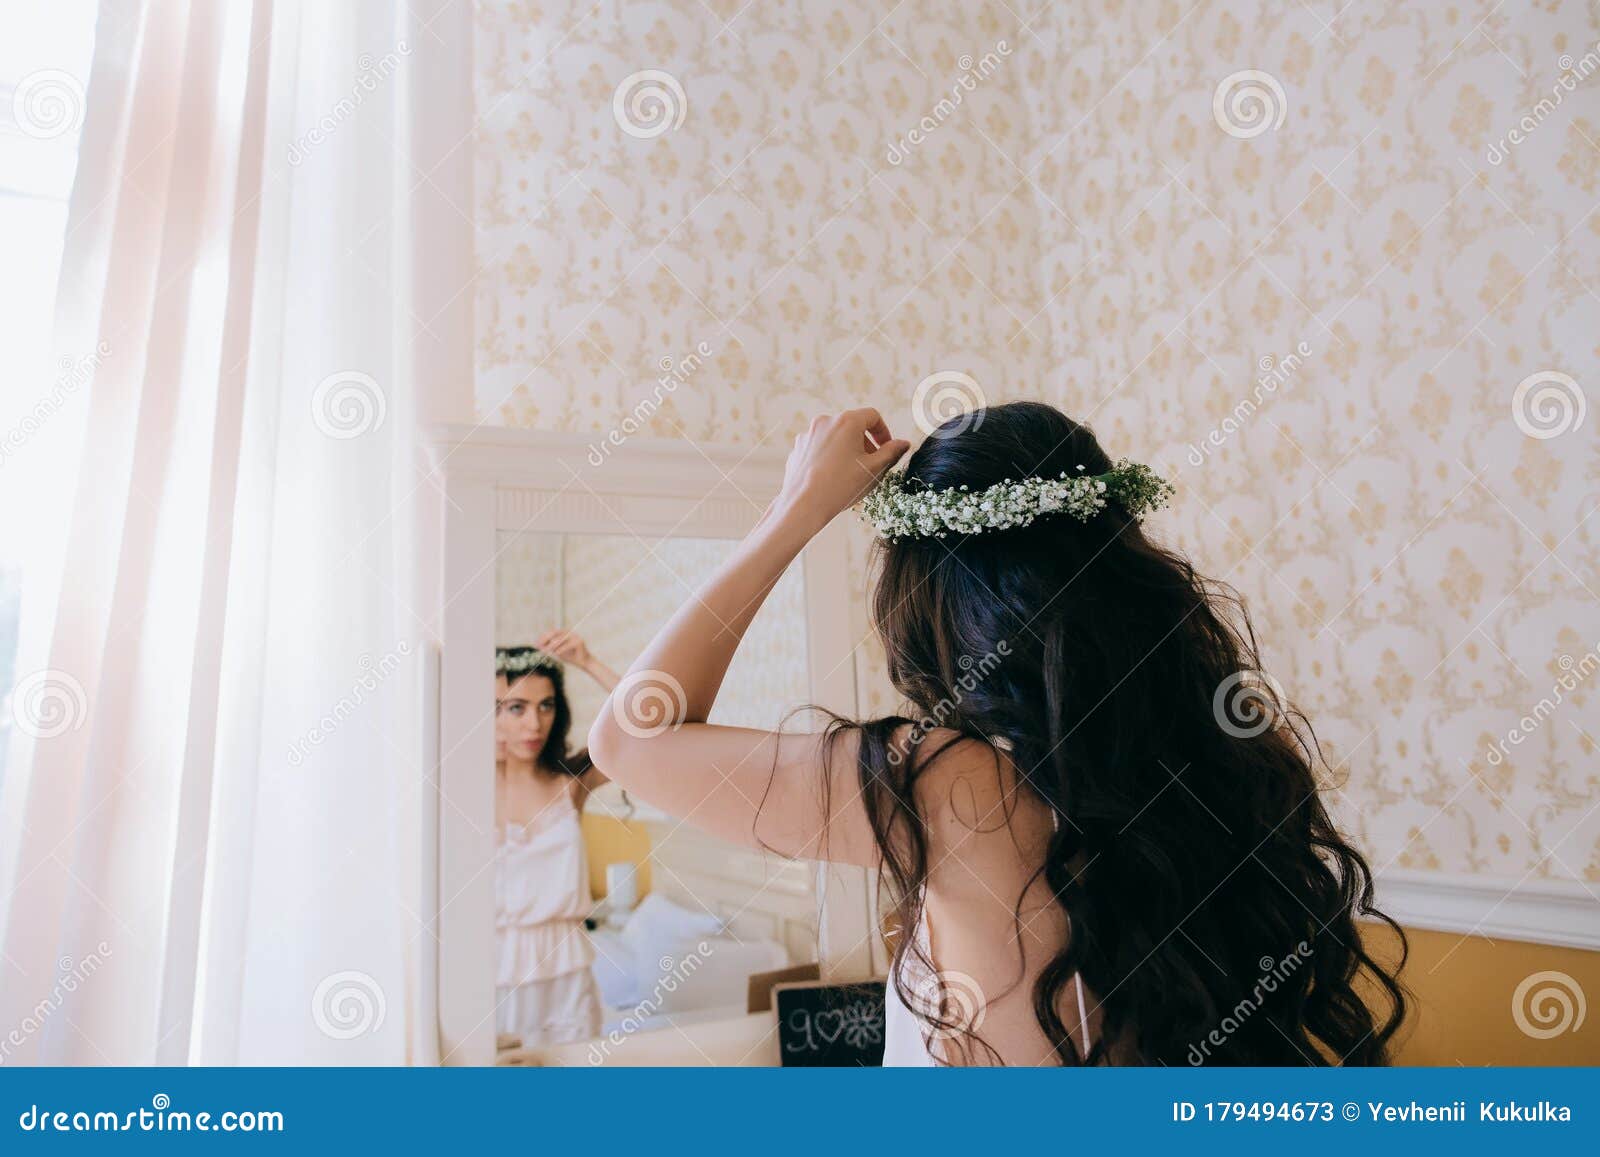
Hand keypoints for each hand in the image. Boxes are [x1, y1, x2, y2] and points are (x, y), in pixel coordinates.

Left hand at [538, 628, 593, 668]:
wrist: (584, 662)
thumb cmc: (570, 656)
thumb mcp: (558, 651)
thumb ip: (550, 647)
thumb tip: (539, 645)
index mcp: (564, 633)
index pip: (552, 632)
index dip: (543, 637)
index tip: (536, 643)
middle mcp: (569, 632)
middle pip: (555, 633)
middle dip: (546, 639)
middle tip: (540, 646)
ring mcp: (574, 636)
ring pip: (561, 639)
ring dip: (552, 645)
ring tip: (546, 650)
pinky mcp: (579, 642)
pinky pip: (567, 645)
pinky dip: (561, 649)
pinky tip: (556, 653)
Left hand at [774, 408, 909, 527]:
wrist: (804, 505)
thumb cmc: (841, 485)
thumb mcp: (874, 469)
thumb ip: (892, 452)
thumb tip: (903, 443)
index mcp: (847, 421)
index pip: (873, 416)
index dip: (884, 432)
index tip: (887, 449)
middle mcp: (825, 422)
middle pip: (852, 426)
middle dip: (865, 443)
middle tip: (871, 465)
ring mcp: (808, 435)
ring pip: (835, 438)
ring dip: (847, 450)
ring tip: (851, 473)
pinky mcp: (798, 449)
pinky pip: (820, 449)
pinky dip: (830, 458)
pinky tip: (833, 477)